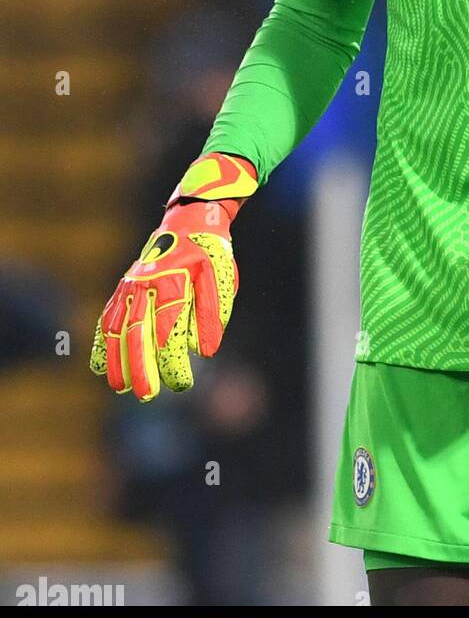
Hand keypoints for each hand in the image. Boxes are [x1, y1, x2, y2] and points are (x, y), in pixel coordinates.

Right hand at [90, 153, 256, 400]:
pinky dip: (102, 342)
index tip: (181, 383)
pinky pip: (108, 317)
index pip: (169, 332)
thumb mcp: (221, 278)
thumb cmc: (210, 254)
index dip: (172, 361)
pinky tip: (98, 366)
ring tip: (120, 388)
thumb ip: (213, 313)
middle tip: (146, 396)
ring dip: (117, 360)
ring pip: (117, 328)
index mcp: (173, 283)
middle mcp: (146, 284)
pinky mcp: (123, 287)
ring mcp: (130, 285)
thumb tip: (204, 351)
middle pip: (138, 333)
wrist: (189, 221)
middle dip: (141, 368)